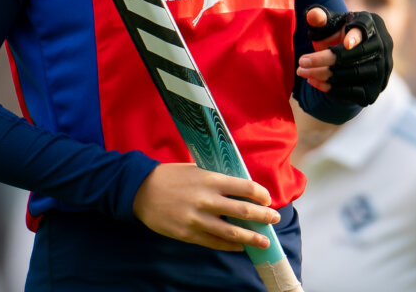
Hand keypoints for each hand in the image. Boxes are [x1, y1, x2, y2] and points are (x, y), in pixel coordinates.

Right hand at [131, 163, 279, 251]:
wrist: (140, 191)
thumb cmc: (170, 176)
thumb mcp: (194, 169)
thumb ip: (215, 178)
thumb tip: (238, 186)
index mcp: (209, 179)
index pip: (244, 187)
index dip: (261, 194)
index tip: (267, 199)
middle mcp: (206, 199)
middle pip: (243, 211)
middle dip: (263, 216)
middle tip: (275, 219)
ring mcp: (197, 219)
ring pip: (232, 232)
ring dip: (252, 237)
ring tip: (264, 241)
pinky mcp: (188, 234)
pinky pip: (215, 242)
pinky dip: (231, 245)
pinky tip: (240, 246)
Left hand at [297, 6, 393, 105]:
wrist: (348, 58)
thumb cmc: (336, 34)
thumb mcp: (327, 23)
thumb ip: (319, 17)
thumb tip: (314, 16)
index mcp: (371, 23)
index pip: (364, 29)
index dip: (356, 36)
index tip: (346, 43)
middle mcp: (383, 46)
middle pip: (354, 56)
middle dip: (324, 60)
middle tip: (301, 62)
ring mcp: (382, 69)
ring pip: (353, 74)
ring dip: (324, 75)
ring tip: (303, 72)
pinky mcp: (375, 89)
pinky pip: (354, 91)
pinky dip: (332, 89)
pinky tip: (313, 82)